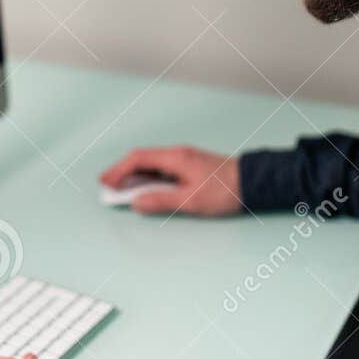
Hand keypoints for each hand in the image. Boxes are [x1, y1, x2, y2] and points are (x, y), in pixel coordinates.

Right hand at [98, 145, 242, 215]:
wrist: (252, 182)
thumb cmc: (225, 190)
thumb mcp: (190, 200)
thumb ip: (161, 201)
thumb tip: (136, 203)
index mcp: (174, 158)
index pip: (137, 159)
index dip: (118, 171)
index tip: (105, 183)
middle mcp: (177, 154)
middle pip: (141, 160)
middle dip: (122, 172)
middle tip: (107, 186)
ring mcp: (184, 159)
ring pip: (151, 164)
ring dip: (134, 176)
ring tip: (122, 190)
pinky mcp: (190, 166)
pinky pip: (162, 169)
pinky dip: (148, 178)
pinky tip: (145, 188)